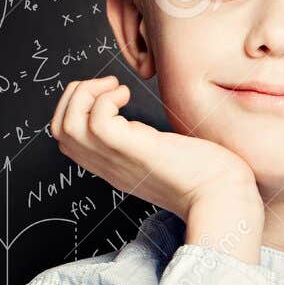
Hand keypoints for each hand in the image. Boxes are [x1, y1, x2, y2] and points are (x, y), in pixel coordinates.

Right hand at [51, 76, 256, 219]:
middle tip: (107, 86)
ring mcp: (118, 159)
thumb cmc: (208, 176)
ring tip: (116, 88)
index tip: (109, 96)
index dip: (76, 109)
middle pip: (59, 130)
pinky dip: (105, 99)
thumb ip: (148, 145)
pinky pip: (96, 122)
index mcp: (113, 166)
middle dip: (73, 96)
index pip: (67, 139)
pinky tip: (128, 94)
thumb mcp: (164, 157)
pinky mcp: (135, 150)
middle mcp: (109, 165)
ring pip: (67, 125)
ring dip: (84, 94)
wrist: (224, 198)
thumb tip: (149, 125)